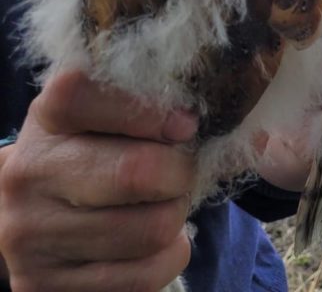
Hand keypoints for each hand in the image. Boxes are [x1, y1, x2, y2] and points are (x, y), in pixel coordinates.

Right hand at [0, 71, 196, 291]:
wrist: (36, 214)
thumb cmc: (96, 154)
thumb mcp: (112, 118)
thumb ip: (160, 107)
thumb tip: (247, 134)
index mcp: (48, 121)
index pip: (82, 94)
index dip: (149, 110)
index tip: (184, 125)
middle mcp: (29, 176)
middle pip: (136, 172)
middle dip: (180, 173)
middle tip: (178, 172)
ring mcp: (31, 235)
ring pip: (152, 229)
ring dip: (175, 216)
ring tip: (160, 205)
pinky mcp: (45, 285)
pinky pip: (144, 275)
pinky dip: (170, 255)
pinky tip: (154, 242)